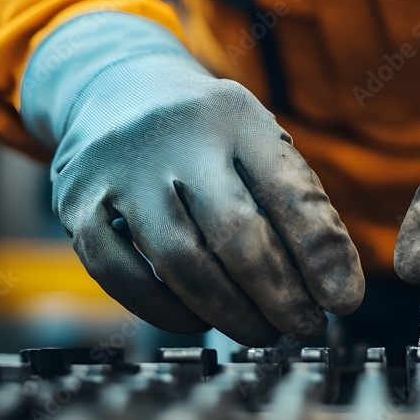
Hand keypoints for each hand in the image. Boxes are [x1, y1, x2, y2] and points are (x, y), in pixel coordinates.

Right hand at [21, 12, 363, 344]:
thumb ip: (296, 201)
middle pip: (236, 233)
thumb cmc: (206, 133)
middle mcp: (175, 135)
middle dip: (279, 296)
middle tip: (304, 328)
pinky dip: (166, 312)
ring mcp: (120, 169)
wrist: (113, 87)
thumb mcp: (255, 140)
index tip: (344, 301)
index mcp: (235, 116)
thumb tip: (334, 287)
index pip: (288, 190)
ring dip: (230, 313)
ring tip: (262, 332)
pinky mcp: (76, 202)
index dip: (321, 253)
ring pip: (181, 262)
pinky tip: (200, 321)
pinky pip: (121, 276)